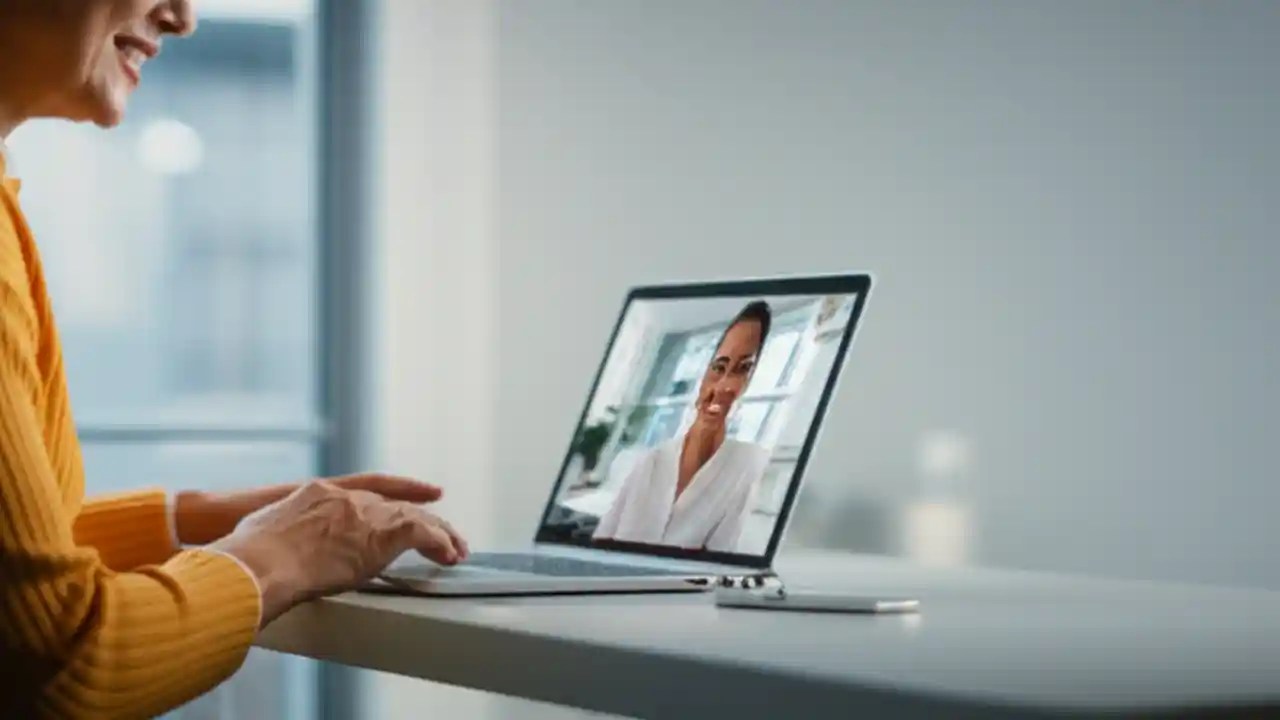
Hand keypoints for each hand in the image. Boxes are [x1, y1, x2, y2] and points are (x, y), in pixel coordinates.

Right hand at [175, 473, 443, 545]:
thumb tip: (268, 549)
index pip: (362, 490)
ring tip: (457, 549)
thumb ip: (276, 533)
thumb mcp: (259, 532)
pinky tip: (450, 555)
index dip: (386, 493)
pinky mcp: (381, 533)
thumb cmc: (245, 557)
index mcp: (315, 494)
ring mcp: (363, 513)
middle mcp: (343, 498)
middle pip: (393, 503)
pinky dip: (439, 543)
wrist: (257, 563)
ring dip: (439, 534)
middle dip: (419, 516)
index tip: (404, 495)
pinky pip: (422, 533)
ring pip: (414, 516)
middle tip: (442, 531)